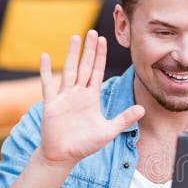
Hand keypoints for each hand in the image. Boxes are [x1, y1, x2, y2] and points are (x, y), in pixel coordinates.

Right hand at [38, 30, 143, 168]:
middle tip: (93, 31)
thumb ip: (124, 119)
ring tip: (75, 37)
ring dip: (71, 54)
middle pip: (85, 66)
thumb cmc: (84, 144)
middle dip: (89, 49)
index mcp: (91, 97)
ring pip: (69, 71)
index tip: (103, 41)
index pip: (97, 72)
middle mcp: (78, 94)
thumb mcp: (108, 131)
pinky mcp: (51, 104)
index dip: (100, 56)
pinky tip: (45, 56)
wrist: (63, 156)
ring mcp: (64, 97)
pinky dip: (46, 71)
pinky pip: (48, 85)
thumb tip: (143, 110)